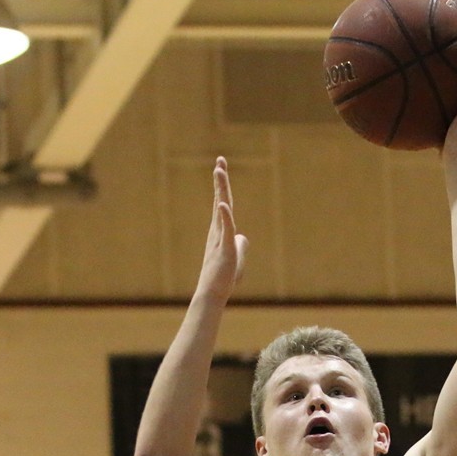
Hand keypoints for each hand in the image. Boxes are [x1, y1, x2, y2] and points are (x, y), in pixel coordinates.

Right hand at [196, 156, 247, 302]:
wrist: (213, 295)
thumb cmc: (224, 279)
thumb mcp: (237, 258)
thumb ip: (241, 245)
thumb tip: (243, 236)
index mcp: (220, 232)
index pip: (223, 204)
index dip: (222, 186)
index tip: (220, 166)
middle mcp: (218, 231)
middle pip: (221, 200)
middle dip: (221, 180)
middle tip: (220, 160)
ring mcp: (220, 239)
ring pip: (221, 209)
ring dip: (220, 190)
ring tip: (219, 171)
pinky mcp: (225, 249)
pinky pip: (226, 229)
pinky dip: (225, 216)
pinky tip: (222, 204)